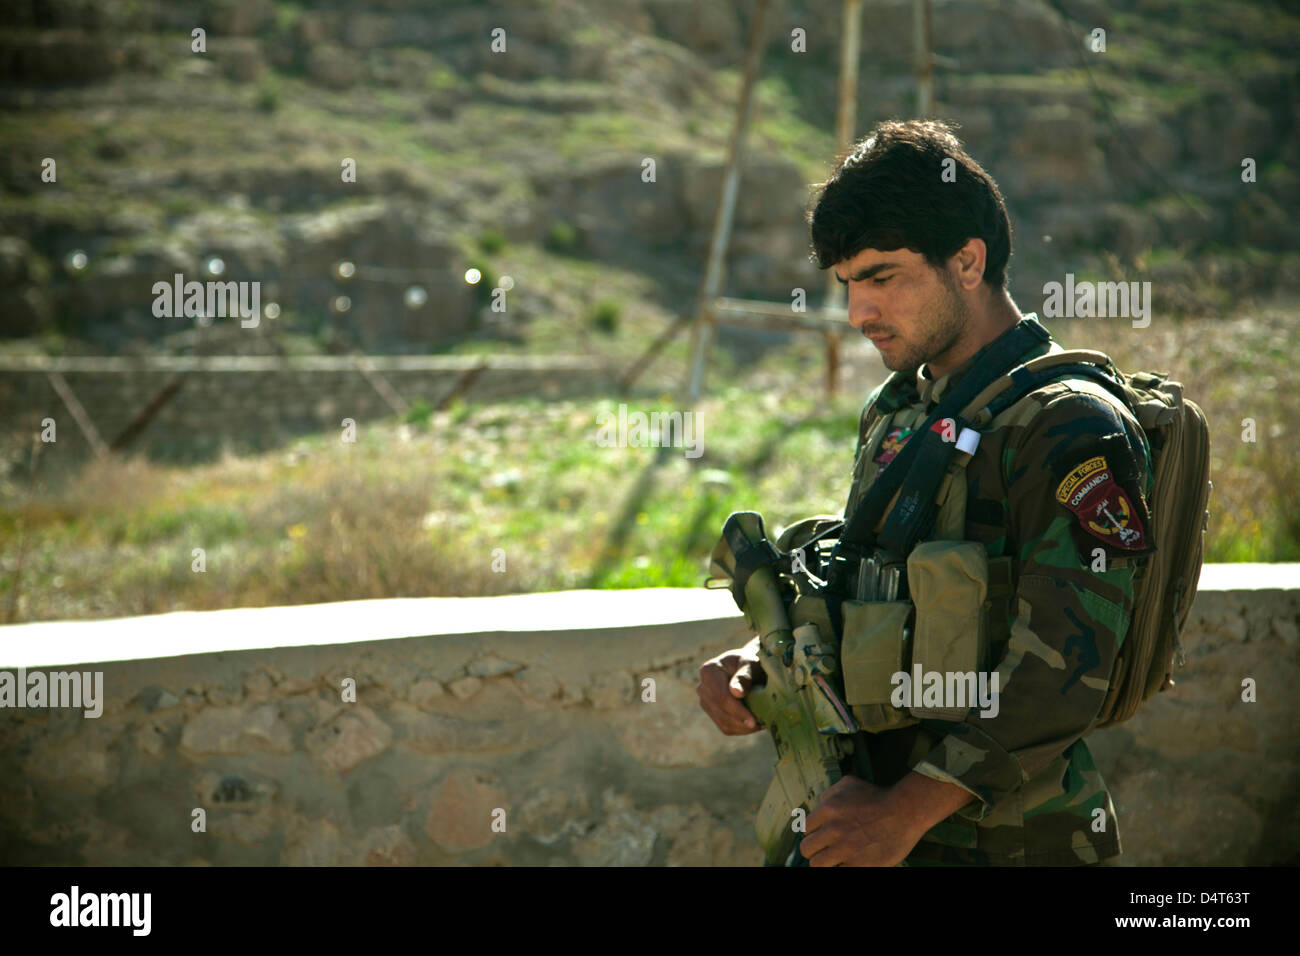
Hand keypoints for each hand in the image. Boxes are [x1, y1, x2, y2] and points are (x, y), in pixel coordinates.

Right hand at [696, 638, 764, 734]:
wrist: (746, 666)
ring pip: (724, 723)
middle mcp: (702, 687)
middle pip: (722, 712)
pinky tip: (754, 723)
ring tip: (762, 722)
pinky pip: (726, 727)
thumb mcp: (750, 663)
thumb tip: (736, 692)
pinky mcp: (712, 712)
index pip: (722, 697)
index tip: (754, 721)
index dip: (737, 711)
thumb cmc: (750, 662)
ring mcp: (705, 701)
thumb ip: (744, 676)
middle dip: (743, 721)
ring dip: (744, 727)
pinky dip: (741, 728)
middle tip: (764, 723)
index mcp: (709, 671)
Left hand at [798, 775, 923, 866]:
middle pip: (806, 849)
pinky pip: (837, 871)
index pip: (804, 828)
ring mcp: (846, 849)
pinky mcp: (859, 865)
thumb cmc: (878, 797)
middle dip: (814, 850)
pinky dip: (840, 867)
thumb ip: (829, 793)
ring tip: (833, 860)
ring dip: (823, 863)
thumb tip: (818, 805)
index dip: (812, 833)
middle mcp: (834, 830)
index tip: (820, 836)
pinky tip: (847, 863)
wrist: (905, 812)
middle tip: (824, 850)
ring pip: (817, 865)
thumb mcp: (849, 784)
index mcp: (828, 809)